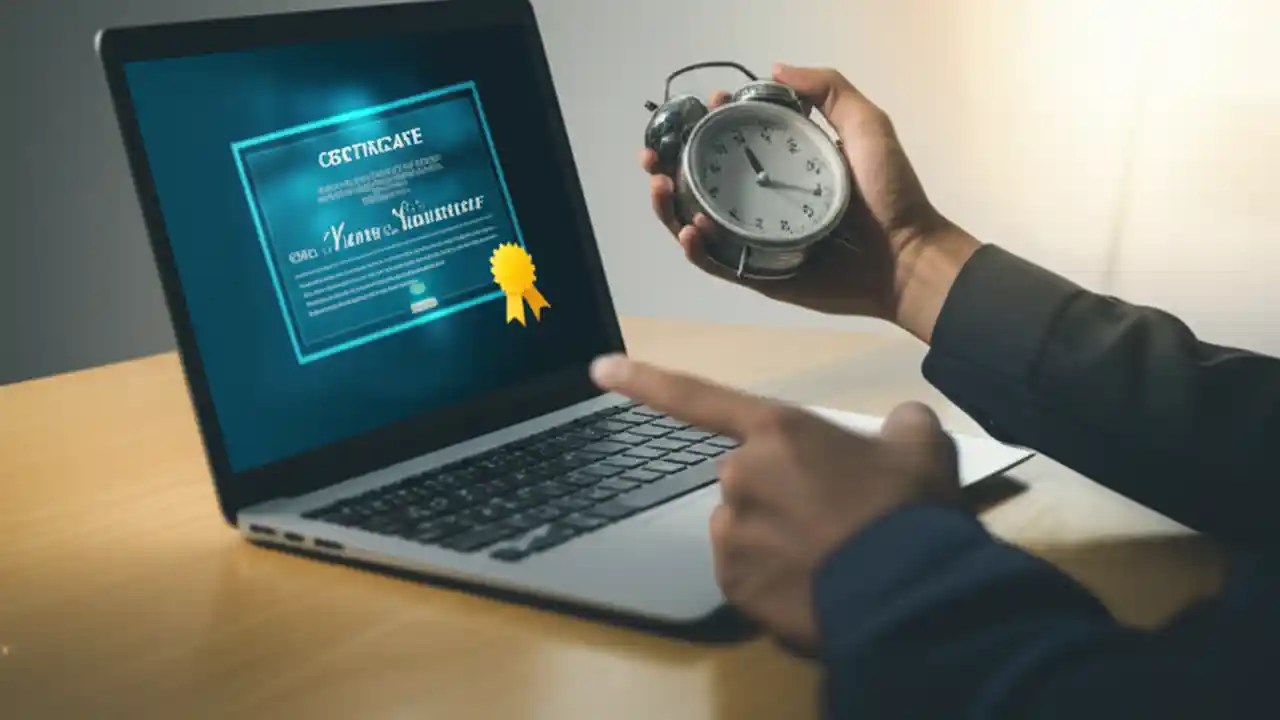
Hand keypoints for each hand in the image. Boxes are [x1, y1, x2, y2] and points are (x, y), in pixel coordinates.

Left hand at [590, 354, 961, 651]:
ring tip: (828, 555)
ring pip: (744, 526)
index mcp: (778, 431)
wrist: (908, 596)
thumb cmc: (909, 510)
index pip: (700, 397)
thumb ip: (901, 423)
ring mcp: (731, 532)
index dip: (646, 380)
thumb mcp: (921, 448)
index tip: (598, 368)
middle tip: (832, 516)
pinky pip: (746, 571)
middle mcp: (739, 474)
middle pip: (747, 476)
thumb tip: (901, 421)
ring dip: (774, 535)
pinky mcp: (731, 584)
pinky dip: (771, 576)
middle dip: (779, 491)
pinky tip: (812, 584)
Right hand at [641, 64, 979, 341]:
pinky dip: (696, 249)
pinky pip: (717, 262)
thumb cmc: (892, 194)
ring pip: (697, 223)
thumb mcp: (866, 124)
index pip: (730, 144)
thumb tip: (775, 67)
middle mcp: (762, 202)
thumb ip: (827, 90)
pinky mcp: (759, 274)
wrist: (907, 256)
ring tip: (660, 187)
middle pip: (699, 185)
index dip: (705, 126)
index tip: (702, 109)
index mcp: (781, 167)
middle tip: (652, 157)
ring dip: (669, 207)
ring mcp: (757, 240)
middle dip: (667, 168)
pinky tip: (688, 229)